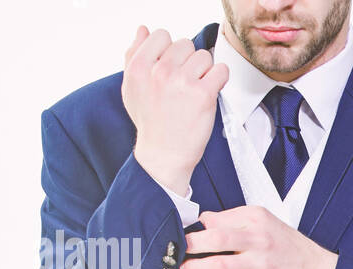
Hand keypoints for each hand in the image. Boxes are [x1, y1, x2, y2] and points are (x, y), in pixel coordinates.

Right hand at [122, 26, 228, 196]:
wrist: (164, 154)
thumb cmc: (149, 120)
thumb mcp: (131, 87)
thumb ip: (134, 55)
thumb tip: (143, 29)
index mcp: (139, 67)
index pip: (161, 35)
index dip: (170, 50)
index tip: (171, 68)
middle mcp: (159, 71)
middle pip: (185, 44)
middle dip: (188, 61)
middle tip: (183, 84)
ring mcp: (182, 82)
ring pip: (204, 56)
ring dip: (204, 71)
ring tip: (195, 90)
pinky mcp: (203, 94)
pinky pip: (221, 70)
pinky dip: (220, 78)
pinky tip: (210, 91)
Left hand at [180, 206, 338, 268]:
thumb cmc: (284, 245)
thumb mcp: (263, 219)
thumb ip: (233, 217)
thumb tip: (204, 219)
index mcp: (256, 219)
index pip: (217, 219)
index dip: (197, 228)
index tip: (185, 234)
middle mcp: (258, 240)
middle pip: (216, 239)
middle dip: (191, 244)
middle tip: (180, 249)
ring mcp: (259, 265)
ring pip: (218, 266)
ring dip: (195, 267)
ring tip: (186, 268)